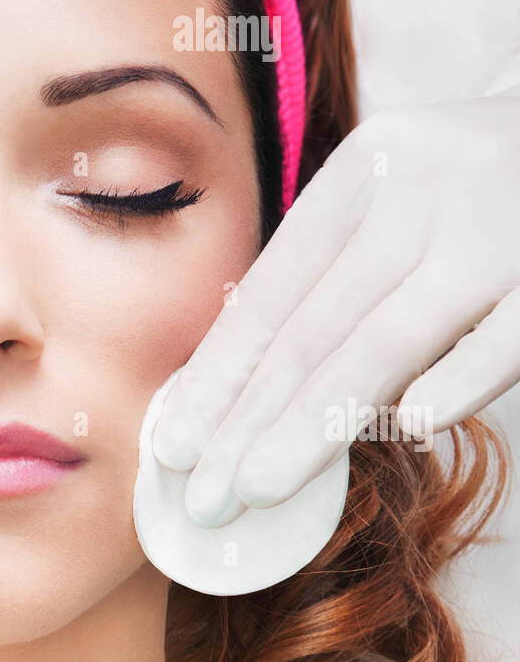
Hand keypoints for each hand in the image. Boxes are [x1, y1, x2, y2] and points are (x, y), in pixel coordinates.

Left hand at [150, 94, 519, 526]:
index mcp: (371, 165)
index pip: (273, 289)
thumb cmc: (496, 188)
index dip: (219, 373)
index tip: (174, 443)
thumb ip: (340, 277)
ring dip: (312, 426)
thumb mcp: (409, 198)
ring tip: (254, 490)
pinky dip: (458, 382)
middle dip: (247, 421)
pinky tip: (409, 432)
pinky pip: (505, 337)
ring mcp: (501, 224)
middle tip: (202, 496)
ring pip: (386, 341)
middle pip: (315, 326)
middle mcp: (427, 183)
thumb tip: (244, 395)